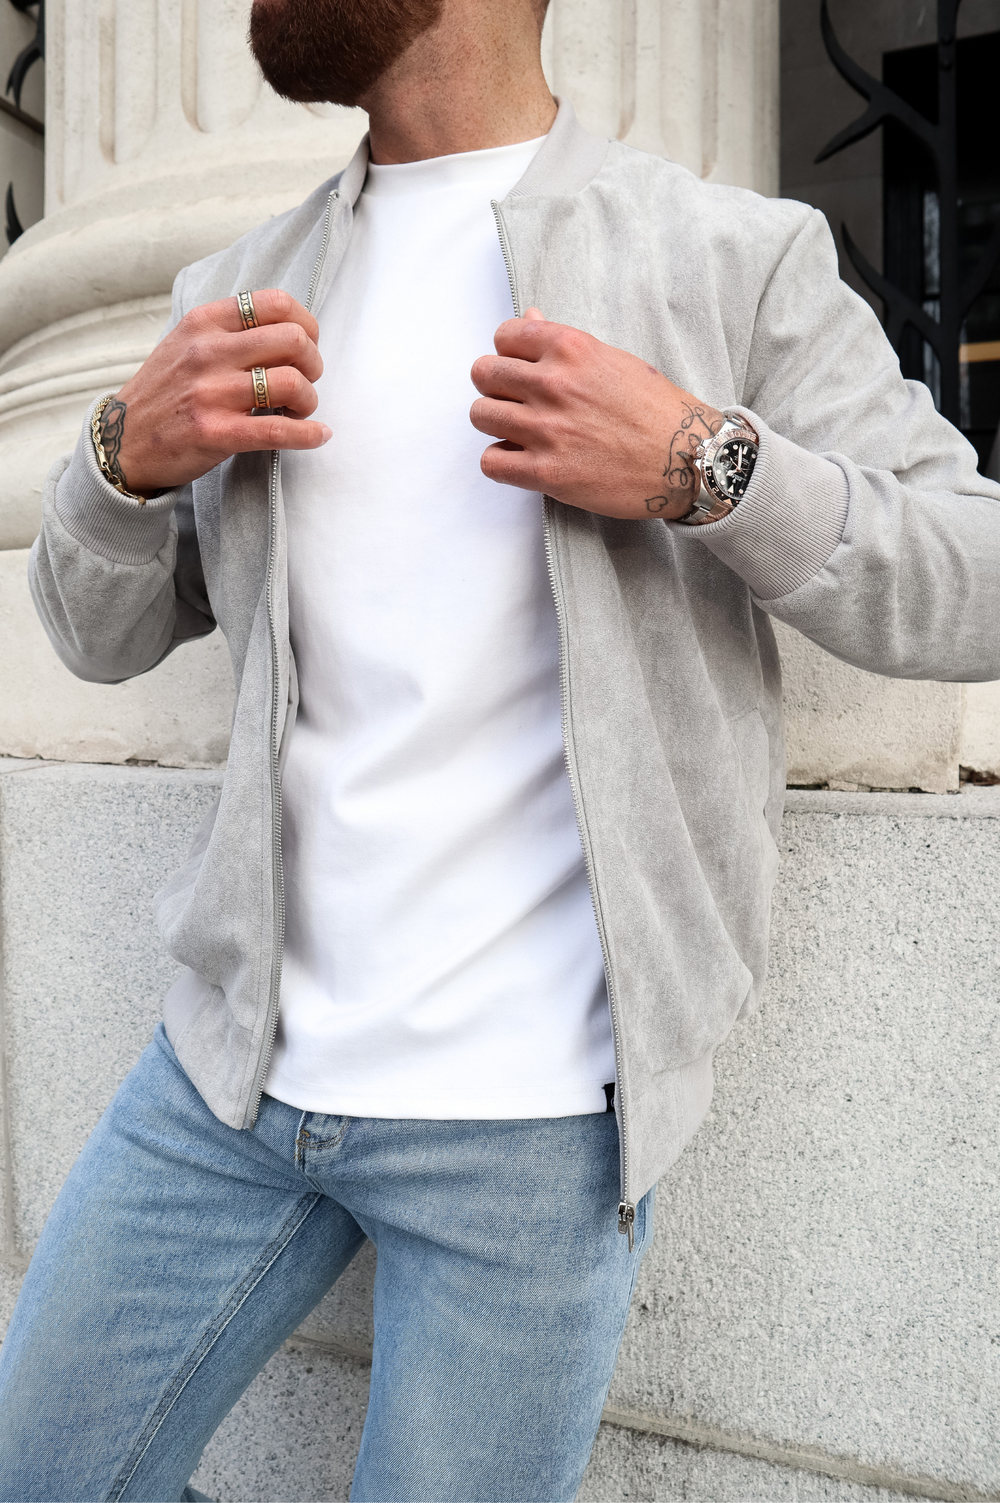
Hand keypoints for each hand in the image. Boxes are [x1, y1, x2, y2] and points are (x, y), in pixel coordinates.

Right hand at [99, 290, 330, 495]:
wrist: (123, 442)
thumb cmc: (164, 394)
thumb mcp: (185, 344)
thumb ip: (228, 332)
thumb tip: (287, 331)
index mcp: (204, 323)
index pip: (275, 303)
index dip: (306, 324)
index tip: (307, 345)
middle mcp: (207, 351)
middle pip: (293, 340)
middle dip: (313, 363)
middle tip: (306, 382)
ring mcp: (211, 393)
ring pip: (291, 382)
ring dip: (309, 400)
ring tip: (300, 411)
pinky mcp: (216, 433)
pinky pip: (278, 430)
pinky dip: (309, 435)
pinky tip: (318, 435)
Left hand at [470, 309, 723, 520]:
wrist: (688, 459)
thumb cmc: (657, 410)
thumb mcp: (613, 360)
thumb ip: (563, 345)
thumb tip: (528, 320)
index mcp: (570, 348)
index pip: (504, 336)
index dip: (508, 354)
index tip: (520, 369)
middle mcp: (553, 385)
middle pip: (483, 374)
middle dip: (495, 387)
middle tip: (515, 402)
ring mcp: (547, 429)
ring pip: (481, 415)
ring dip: (496, 424)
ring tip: (519, 432)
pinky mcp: (546, 472)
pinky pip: (491, 463)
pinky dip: (501, 462)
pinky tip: (521, 460)